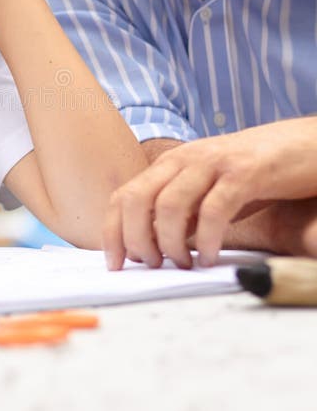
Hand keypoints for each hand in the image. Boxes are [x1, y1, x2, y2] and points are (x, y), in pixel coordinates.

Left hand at [102, 117, 316, 269]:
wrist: (306, 145)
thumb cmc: (257, 174)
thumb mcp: (209, 191)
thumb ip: (183, 212)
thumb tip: (152, 245)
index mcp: (172, 164)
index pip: (124, 196)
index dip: (112, 232)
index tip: (115, 264)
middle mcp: (186, 159)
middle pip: (137, 200)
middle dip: (135, 240)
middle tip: (152, 265)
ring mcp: (214, 163)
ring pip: (168, 205)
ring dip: (169, 242)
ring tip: (183, 263)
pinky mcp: (245, 173)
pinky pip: (214, 209)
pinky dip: (207, 238)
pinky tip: (211, 256)